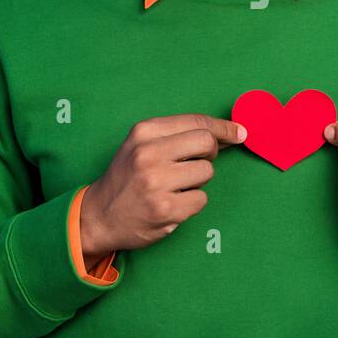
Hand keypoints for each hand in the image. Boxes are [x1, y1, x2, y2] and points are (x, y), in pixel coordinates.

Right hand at [79, 114, 246, 260]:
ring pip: (206, 173)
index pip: (196, 122)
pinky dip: (192, 203)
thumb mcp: (141, 145)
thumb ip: (176, 135)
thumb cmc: (126, 177)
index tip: (239, 132)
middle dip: (210, 154)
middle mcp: (149, 153)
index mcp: (144, 132)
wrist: (98, 215)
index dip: (223, 127)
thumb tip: (227, 133)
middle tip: (194, 163)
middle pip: (207, 143)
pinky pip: (201, 200)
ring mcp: (156, 182)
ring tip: (174, 186)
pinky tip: (172, 204)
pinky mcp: (165, 209)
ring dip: (197, 182)